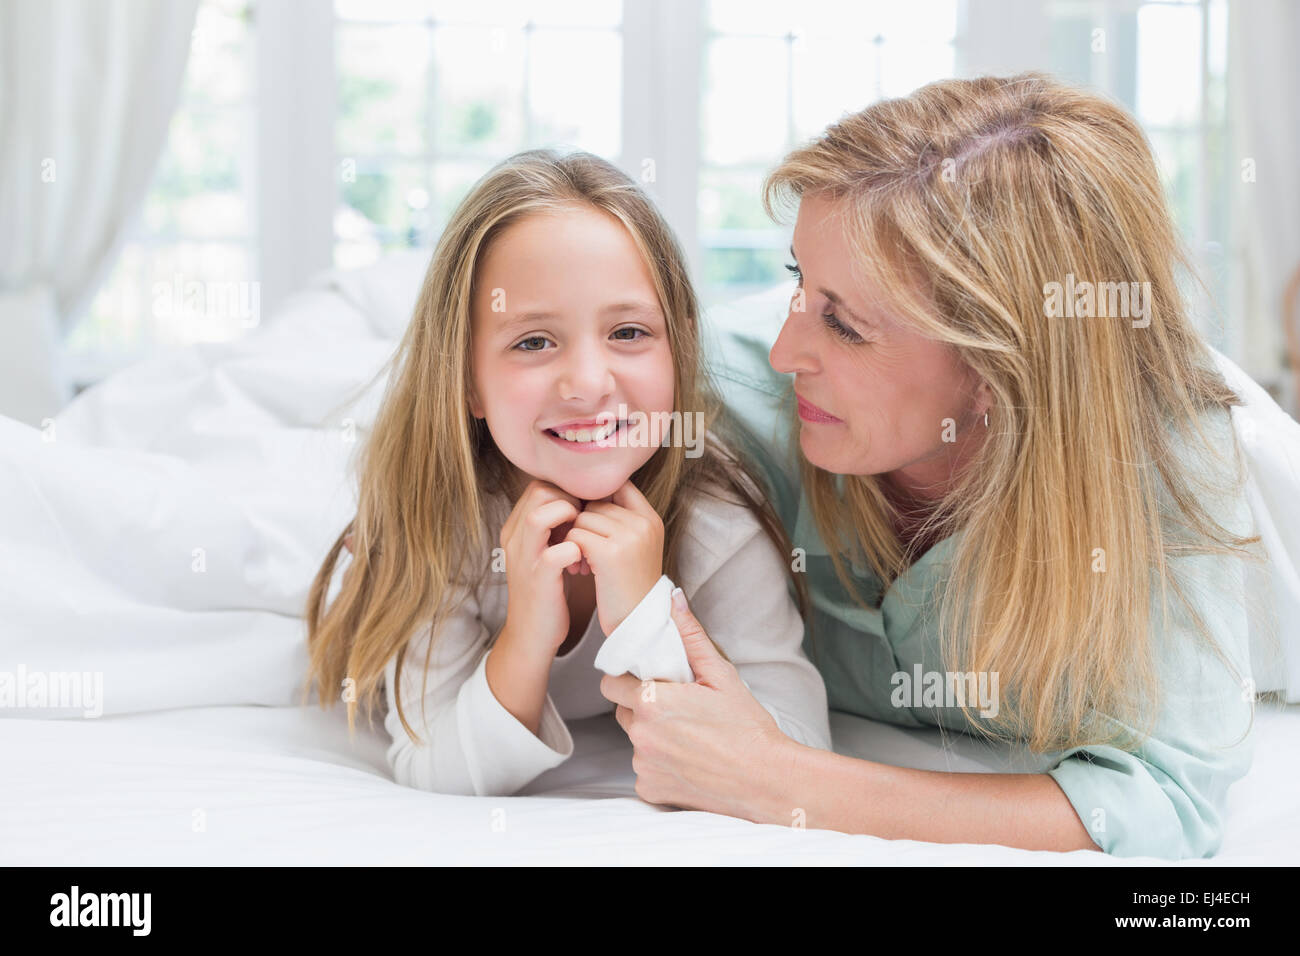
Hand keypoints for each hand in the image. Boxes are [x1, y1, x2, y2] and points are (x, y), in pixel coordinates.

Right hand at [498, 479, 585, 655]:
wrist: (532, 634)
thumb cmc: (547, 589)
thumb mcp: (543, 551)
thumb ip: (553, 527)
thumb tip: (581, 501)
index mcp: (516, 529)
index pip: (538, 486)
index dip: (565, 491)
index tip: (583, 509)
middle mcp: (515, 539)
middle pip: (538, 493)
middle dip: (569, 499)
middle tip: (585, 520)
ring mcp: (524, 559)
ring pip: (538, 517)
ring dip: (568, 518)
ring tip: (582, 534)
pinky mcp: (538, 581)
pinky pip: (555, 554)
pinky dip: (574, 550)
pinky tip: (582, 559)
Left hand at [562, 480, 663, 634]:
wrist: (637, 623)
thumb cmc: (630, 586)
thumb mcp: (635, 547)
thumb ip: (621, 519)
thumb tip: (587, 495)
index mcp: (651, 518)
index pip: (618, 485)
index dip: (597, 498)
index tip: (587, 520)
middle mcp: (643, 522)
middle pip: (594, 503)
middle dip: (583, 525)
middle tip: (584, 551)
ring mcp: (629, 536)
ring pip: (581, 518)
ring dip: (575, 539)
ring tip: (584, 563)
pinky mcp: (611, 553)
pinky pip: (576, 535)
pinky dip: (571, 551)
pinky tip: (581, 569)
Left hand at [599, 589, 792, 820]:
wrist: (766, 780)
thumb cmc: (746, 727)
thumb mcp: (721, 675)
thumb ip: (691, 637)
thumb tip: (673, 599)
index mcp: (652, 702)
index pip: (611, 683)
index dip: (628, 679)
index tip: (649, 681)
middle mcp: (640, 735)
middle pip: (622, 712)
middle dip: (642, 706)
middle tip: (677, 707)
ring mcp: (643, 765)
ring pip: (635, 741)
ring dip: (652, 737)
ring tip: (688, 736)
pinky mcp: (650, 790)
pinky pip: (644, 770)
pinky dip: (660, 766)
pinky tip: (688, 761)